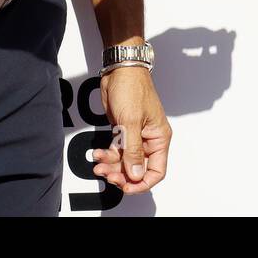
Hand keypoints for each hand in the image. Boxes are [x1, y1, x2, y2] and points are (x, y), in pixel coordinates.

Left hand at [93, 64, 170, 194]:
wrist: (119, 71)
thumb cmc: (132, 88)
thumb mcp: (131, 122)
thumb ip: (133, 150)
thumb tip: (136, 174)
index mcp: (159, 137)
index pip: (157, 171)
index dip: (142, 183)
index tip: (126, 186)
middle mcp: (149, 139)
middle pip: (138, 169)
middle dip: (122, 174)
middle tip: (107, 175)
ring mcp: (135, 136)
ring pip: (125, 162)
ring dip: (111, 166)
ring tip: (98, 164)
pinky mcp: (123, 131)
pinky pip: (117, 152)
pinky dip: (107, 156)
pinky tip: (98, 154)